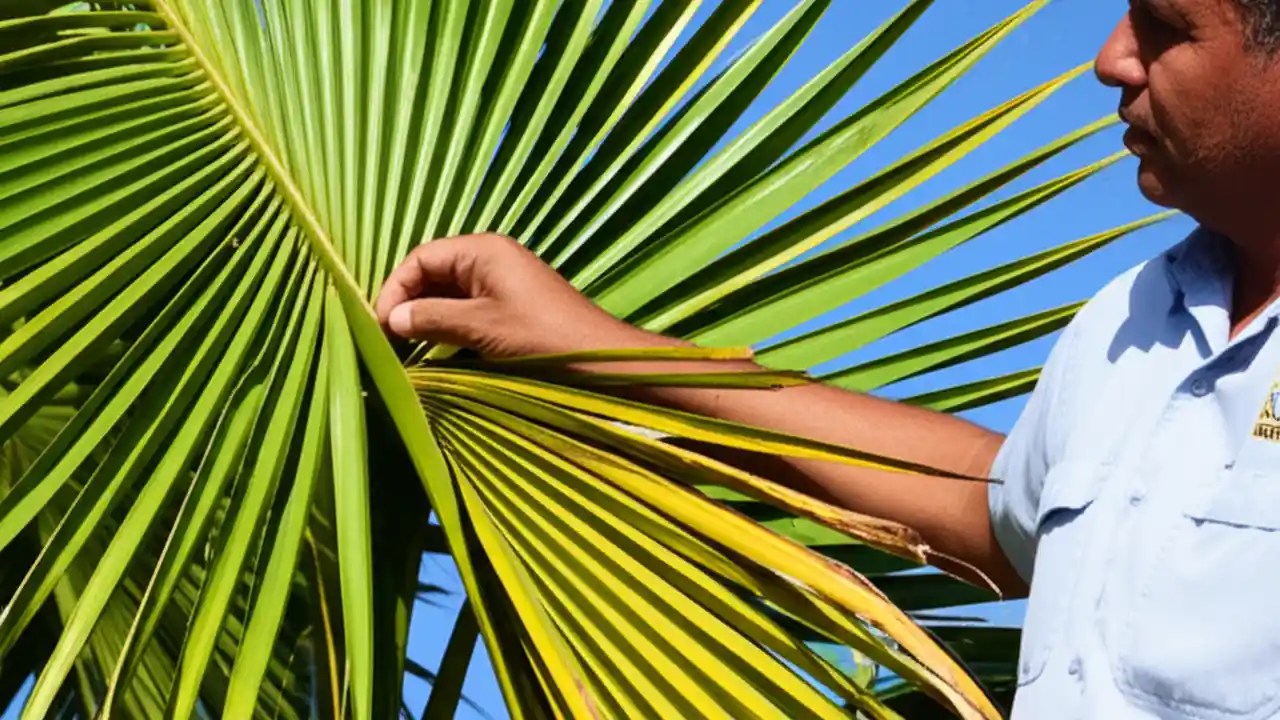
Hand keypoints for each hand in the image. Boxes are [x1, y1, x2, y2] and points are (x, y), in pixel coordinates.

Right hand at [375, 234, 672, 358]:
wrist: (600, 360)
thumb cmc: (543, 337)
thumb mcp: (481, 327)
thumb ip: (432, 319)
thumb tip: (391, 319)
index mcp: (482, 251)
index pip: (421, 259)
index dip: (394, 289)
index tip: (379, 325)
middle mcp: (490, 259)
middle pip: (432, 275)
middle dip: (408, 306)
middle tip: (387, 342)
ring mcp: (503, 283)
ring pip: (449, 296)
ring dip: (427, 321)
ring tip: (405, 352)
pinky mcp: (512, 308)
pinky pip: (468, 312)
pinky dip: (449, 330)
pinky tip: (436, 355)